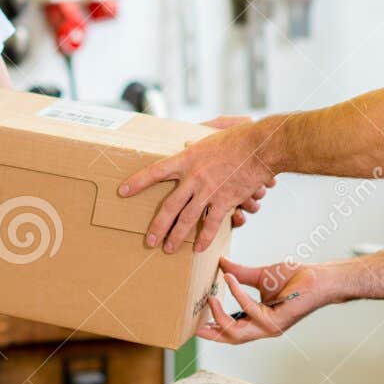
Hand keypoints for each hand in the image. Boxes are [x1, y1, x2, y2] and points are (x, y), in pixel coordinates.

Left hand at [119, 120, 277, 252]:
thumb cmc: (238, 137)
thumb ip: (195, 144)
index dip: (137, 182)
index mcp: (187, 159)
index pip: (155, 171)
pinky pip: (212, 224)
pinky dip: (205, 238)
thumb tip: (186, 144)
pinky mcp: (225, 200)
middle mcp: (194, 177)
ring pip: (187, 219)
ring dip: (176, 237)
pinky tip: (198, 248)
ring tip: (168, 249)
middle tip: (149, 241)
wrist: (261, 147)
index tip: (122, 191)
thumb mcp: (210, 135)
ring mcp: (209, 191)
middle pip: (169, 206)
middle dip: (157, 226)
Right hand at [196, 258, 339, 344]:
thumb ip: (239, 273)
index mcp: (258, 319)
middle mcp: (263, 327)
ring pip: (238, 331)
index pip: (232, 329)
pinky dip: (237, 294)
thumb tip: (221, 263)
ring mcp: (270, 326)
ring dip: (220, 315)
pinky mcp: (277, 320)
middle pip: (231, 337)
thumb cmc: (294, 278)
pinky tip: (229, 279)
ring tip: (209, 298)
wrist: (318, 278)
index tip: (196, 322)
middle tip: (195, 326)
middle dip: (212, 333)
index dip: (214, 329)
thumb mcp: (260, 275)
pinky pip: (250, 310)